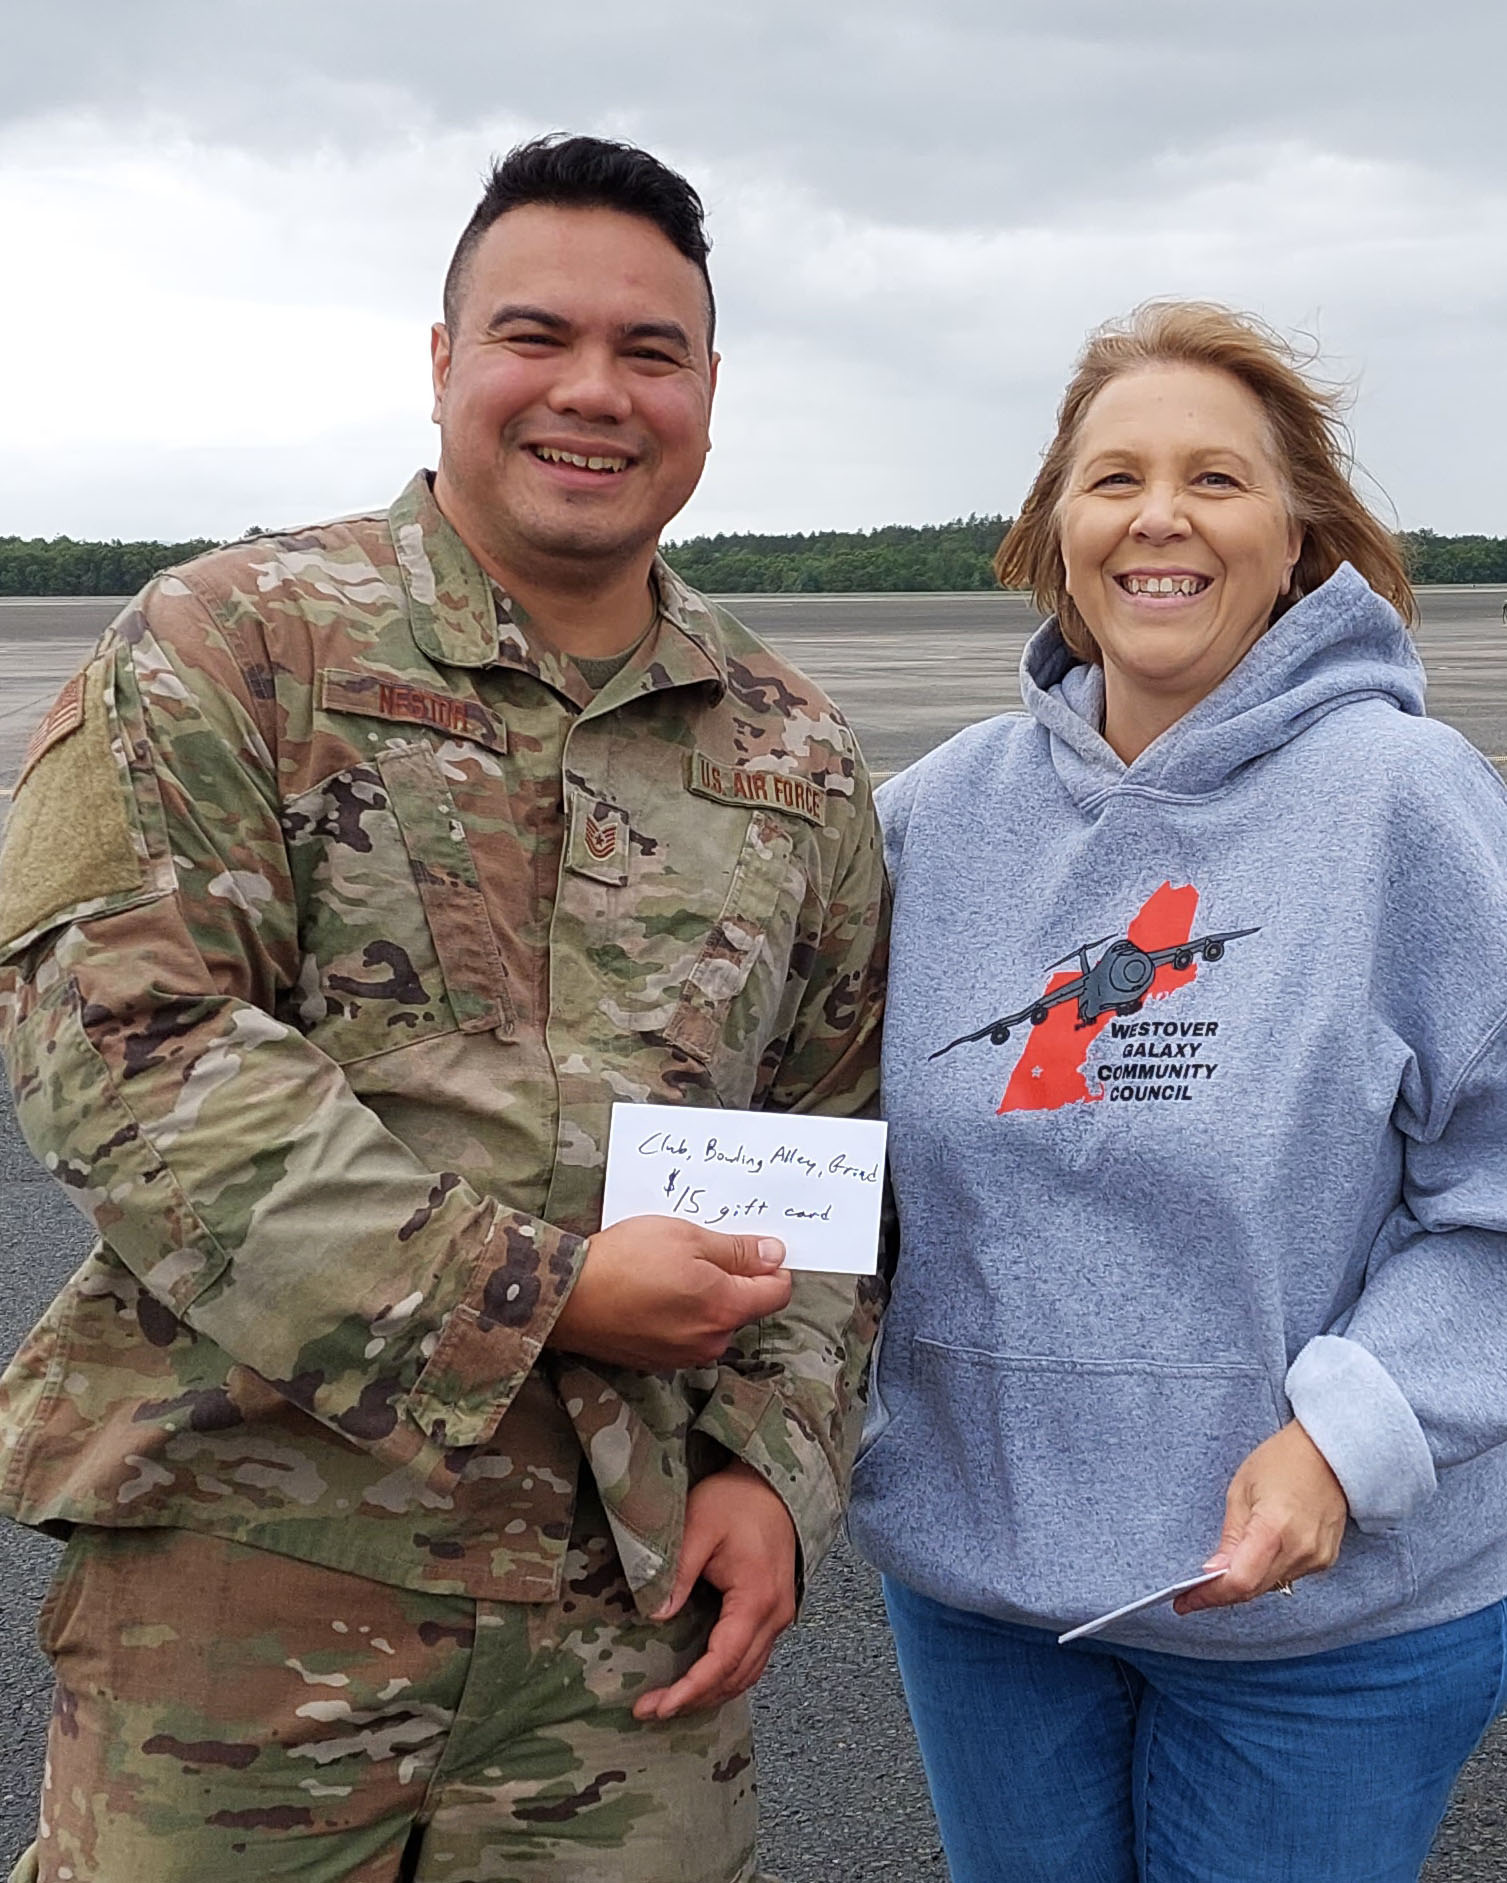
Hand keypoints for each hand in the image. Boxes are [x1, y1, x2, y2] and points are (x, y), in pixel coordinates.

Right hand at [548, 1217, 790, 1369]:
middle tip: (696, 1252)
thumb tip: (775, 1255)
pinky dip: (679, 1315)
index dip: (770, 1266)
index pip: (777, 1292)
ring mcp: (684, 1356)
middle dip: (732, 1280)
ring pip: (713, 1322)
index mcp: (726, 1309)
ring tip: (667, 1272)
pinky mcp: (659, 1361)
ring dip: (703, 1299)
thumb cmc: (625, 1261)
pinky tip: (651, 1294)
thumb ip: (738, 1250)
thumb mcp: (687, 1237)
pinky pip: (686, 1334)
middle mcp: (712, 1341)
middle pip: (744, 1307)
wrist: (567, 1298)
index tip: (752, 1247)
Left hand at [633, 1461, 798, 1720]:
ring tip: (671, 1702)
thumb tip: (657, 1617)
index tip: (658, 1706)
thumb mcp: (698, 1526)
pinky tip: (703, 1681)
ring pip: (748, 1673)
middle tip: (650, 1710)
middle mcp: (775, 1615)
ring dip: (712, 1693)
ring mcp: (779, 1615)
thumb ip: (677, 1573)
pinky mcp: (774, 1611)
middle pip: (736, 1676)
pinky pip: (753, 1657)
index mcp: (757, 1598)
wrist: (772, 1484)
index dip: (690, 1689)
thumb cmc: (735, 1499)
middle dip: (694, 1699)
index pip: (722, 1661)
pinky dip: (727, 1676)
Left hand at [1175, 1419, 1348, 1612]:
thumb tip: (1213, 1573)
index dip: (1210, 1596)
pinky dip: (1266, 1574)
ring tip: (1219, 1576)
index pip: (1240, 1581)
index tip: (1185, 1602)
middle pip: (1254, 1589)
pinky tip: (1253, 1562)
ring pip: (1270, 1586)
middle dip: (1221, 1594)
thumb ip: (1230, 1536)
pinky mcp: (1325, 1560)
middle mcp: (1300, 1550)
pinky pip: (1288, 1576)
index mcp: (1274, 1529)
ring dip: (1244, 1584)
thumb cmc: (1282, 1461)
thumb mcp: (1241, 1490)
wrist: (1329, 1454)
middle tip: (1193, 1594)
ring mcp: (1317, 1559)